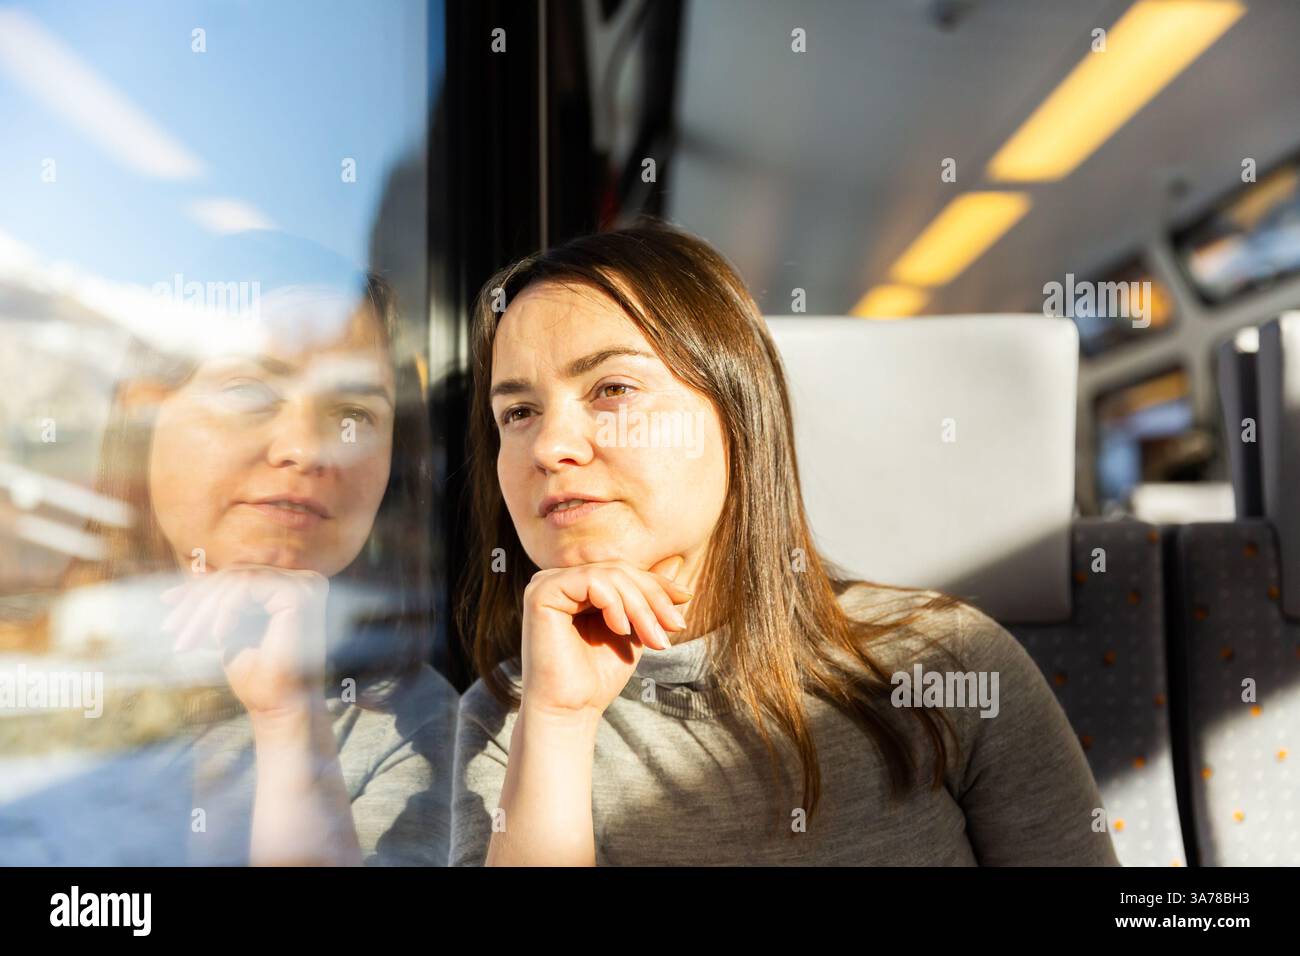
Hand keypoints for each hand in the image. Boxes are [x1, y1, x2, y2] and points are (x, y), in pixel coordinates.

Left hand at [162, 566, 328, 717]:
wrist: (277, 707)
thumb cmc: (257, 675)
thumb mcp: (229, 629)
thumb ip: (221, 601)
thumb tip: (199, 569)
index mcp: (292, 588)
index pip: (239, 577)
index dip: (199, 589)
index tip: (166, 602)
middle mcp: (304, 581)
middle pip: (236, 575)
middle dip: (197, 602)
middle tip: (171, 630)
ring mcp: (305, 585)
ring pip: (239, 579)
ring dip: (205, 610)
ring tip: (189, 640)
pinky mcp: (299, 594)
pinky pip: (249, 586)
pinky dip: (226, 609)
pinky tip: (219, 637)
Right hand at [518, 555, 692, 720]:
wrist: (570, 712)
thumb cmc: (598, 677)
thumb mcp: (634, 629)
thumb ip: (647, 595)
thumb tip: (675, 559)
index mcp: (575, 586)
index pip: (623, 571)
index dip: (657, 585)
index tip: (686, 601)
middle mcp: (558, 580)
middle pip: (619, 570)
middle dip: (653, 598)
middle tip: (675, 627)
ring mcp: (546, 583)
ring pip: (610, 575)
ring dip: (641, 607)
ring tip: (654, 639)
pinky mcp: (541, 592)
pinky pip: (592, 581)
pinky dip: (615, 604)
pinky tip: (620, 630)